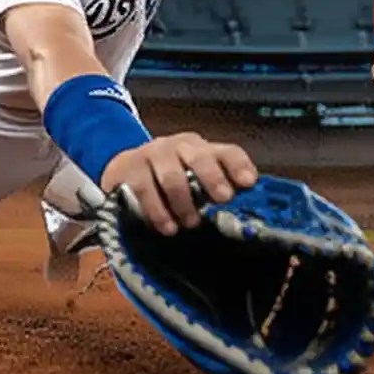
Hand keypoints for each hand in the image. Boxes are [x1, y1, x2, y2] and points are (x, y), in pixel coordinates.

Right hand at [101, 133, 257, 235]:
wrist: (125, 171)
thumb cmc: (170, 179)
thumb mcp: (194, 180)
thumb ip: (217, 188)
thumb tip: (246, 207)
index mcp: (202, 149)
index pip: (225, 151)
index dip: (238, 165)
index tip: (249, 182)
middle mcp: (179, 146)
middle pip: (199, 157)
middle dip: (213, 177)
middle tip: (223, 198)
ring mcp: (152, 154)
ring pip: (171, 176)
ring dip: (184, 202)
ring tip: (191, 223)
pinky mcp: (129, 169)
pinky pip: (145, 190)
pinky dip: (158, 211)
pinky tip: (168, 227)